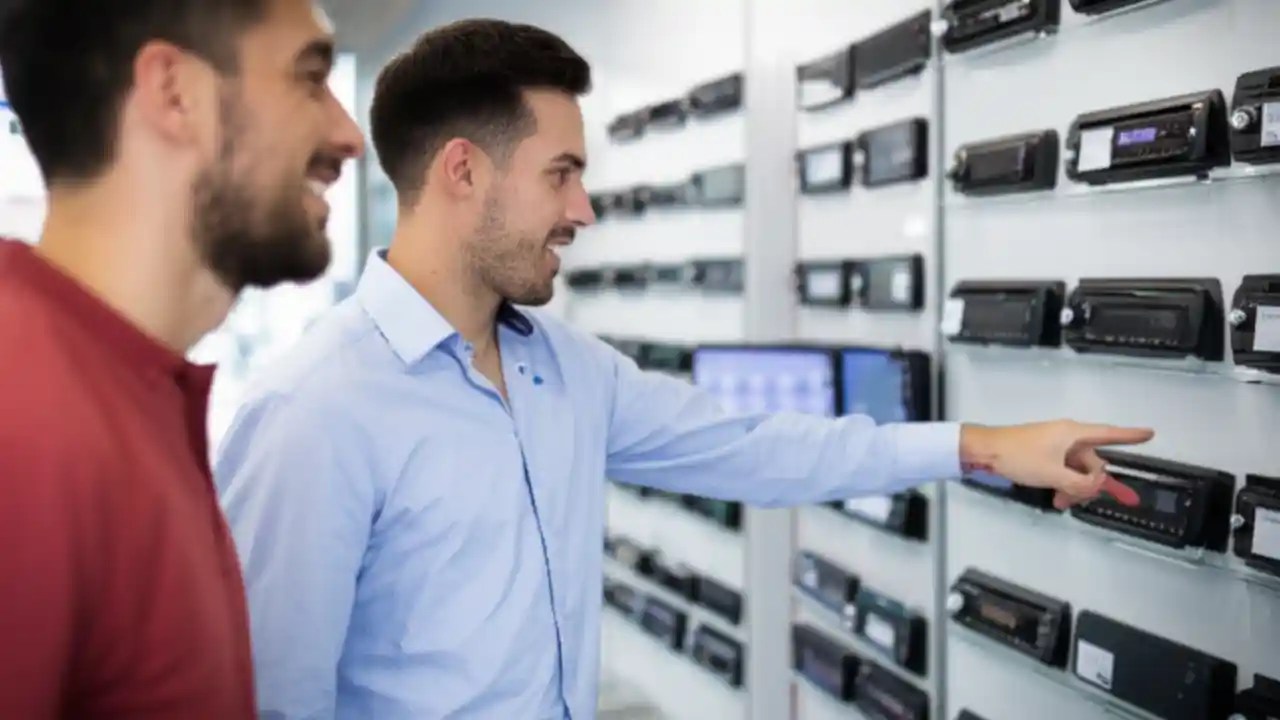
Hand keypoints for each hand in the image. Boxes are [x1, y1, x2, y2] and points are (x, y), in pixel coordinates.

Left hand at [959, 420, 1154, 509]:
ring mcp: (1056, 446)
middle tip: (1082, 501)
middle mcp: (1068, 437)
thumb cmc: (1018, 455)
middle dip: (1092, 484)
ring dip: (1075, 488)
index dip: (1131, 436)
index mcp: (1074, 434)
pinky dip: (1063, 484)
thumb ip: (1079, 484)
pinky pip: (1064, 470)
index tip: (1150, 434)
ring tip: (1062, 503)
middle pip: (1093, 462)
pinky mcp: (1045, 454)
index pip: (1110, 434)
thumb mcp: (1053, 474)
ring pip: (1077, 470)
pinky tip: (1057, 498)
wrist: (985, 450)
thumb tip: (1094, 486)